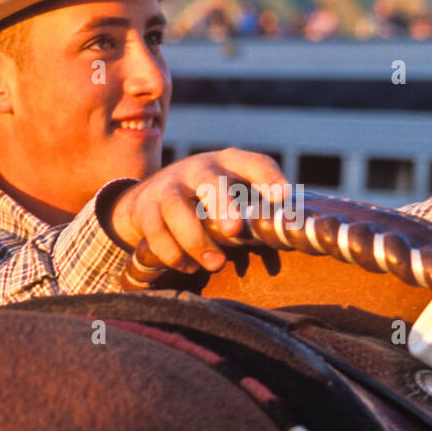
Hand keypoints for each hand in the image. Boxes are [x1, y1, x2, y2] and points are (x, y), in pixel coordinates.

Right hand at [108, 148, 290, 272]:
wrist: (151, 197)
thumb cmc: (207, 201)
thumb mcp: (232, 196)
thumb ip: (256, 212)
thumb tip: (287, 236)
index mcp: (228, 164)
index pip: (253, 163)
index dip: (268, 177)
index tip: (284, 196)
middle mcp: (198, 170)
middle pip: (210, 181)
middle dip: (223, 205)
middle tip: (235, 230)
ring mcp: (168, 186)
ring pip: (177, 207)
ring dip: (196, 239)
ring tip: (216, 264)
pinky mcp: (144, 207)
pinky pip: (155, 230)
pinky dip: (172, 252)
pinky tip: (188, 266)